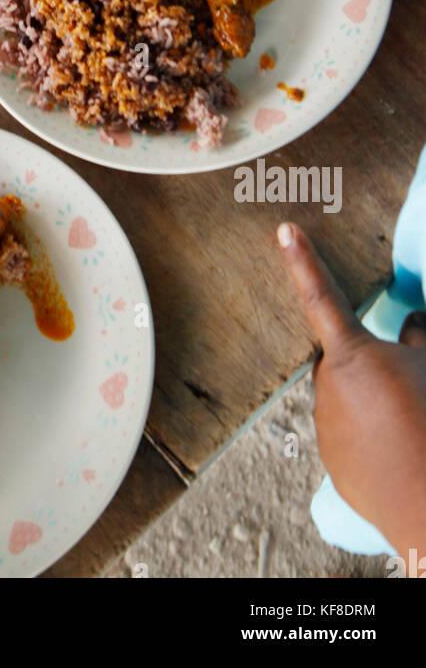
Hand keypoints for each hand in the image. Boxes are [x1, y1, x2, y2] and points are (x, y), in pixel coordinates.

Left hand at [277, 221, 425, 555]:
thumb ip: (420, 338)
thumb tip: (414, 321)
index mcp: (354, 357)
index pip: (322, 297)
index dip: (303, 261)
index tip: (284, 231)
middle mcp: (329, 388)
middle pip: (343, 361)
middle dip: (368, 365)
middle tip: (404, 384)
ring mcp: (327, 429)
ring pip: (346, 400)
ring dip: (370, 403)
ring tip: (407, 423)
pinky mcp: (333, 465)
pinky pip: (349, 437)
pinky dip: (369, 437)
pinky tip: (397, 451)